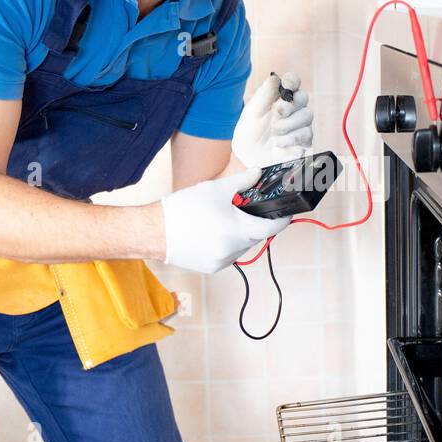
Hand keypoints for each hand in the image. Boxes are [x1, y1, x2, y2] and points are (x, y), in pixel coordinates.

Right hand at [158, 167, 289, 273]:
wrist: (155, 232)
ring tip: (223, 219)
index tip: (286, 212)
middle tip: (244, 208)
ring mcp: (223, 261)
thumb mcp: (216, 189)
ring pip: (243, 246)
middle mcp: (233, 250)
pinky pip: (230, 254)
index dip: (282, 218)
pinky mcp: (213, 268)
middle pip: (256, 236)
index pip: (273, 227)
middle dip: (255, 222)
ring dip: (241, 233)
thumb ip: (242, 181)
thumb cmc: (183, 210)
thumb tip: (257, 174)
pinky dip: (228, 243)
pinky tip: (214, 232)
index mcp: (238, 230)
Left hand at [231, 72, 312, 167]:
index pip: (293, 82)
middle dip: (289, 105)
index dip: (292, 81)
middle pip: (303, 97)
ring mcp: (302, 124)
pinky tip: (278, 144)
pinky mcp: (305, 141)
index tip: (287, 84)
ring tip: (274, 134)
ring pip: (306, 116)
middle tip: (276, 114)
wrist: (250, 156)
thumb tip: (274, 77)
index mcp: (281, 96)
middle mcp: (294, 108)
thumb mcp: (253, 111)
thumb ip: (264, 95)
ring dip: (288, 125)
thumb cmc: (250, 130)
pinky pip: (306, 134)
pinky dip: (290, 139)